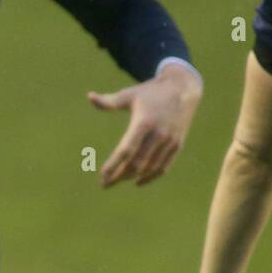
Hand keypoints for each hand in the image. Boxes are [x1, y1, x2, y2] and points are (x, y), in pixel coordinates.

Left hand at [89, 62, 201, 186]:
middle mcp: (158, 135)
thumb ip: (108, 101)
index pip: (126, 150)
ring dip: (132, 177)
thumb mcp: (129, 94)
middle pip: (137, 163)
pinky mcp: (177, 145)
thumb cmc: (150, 92)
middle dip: (119, 176)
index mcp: (144, 123)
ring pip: (150, 167)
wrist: (182, 88)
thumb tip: (89, 96)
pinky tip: (137, 181)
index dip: (113, 165)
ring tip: (116, 181)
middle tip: (105, 183)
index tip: (102, 176)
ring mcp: (170, 141)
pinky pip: (164, 167)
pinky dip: (151, 176)